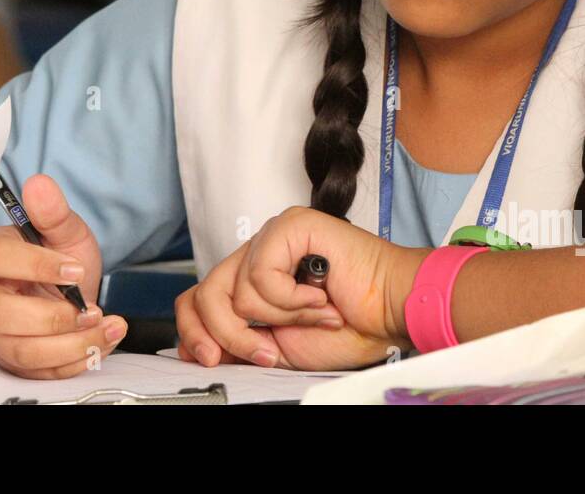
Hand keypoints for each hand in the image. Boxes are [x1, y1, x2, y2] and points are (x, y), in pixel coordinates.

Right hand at [0, 173, 127, 378]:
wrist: (70, 290)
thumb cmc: (60, 258)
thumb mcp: (65, 231)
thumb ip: (54, 212)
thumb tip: (39, 184)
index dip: (37, 265)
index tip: (76, 269)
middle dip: (52, 317)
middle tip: (91, 309)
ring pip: (19, 351)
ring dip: (70, 345)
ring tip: (105, 327)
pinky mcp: (12, 361)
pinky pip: (38, 373)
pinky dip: (75, 363)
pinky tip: (101, 343)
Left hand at [175, 206, 430, 370]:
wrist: (391, 312)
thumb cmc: (349, 326)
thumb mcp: (278, 345)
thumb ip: (237, 343)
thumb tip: (194, 350)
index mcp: (251, 278)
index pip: (198, 297)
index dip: (195, 330)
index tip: (210, 358)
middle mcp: (257, 253)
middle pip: (205, 294)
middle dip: (232, 335)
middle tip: (266, 353)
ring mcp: (272, 236)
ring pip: (237, 292)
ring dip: (281, 318)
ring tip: (315, 313)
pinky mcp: (288, 226)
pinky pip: (262, 275)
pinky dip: (292, 299)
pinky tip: (319, 296)